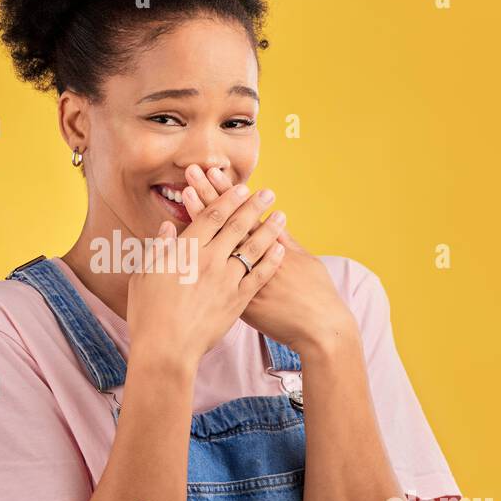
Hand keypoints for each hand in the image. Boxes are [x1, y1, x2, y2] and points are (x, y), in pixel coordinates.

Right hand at [126, 179, 285, 370]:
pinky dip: (271, 260)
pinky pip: (259, 276)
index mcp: (186, 251)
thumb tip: (168, 226)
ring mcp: (226, 281)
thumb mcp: (144, 275)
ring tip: (281, 215)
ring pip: (253, 248)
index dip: (227, 199)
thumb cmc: (148, 313)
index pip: (211, 216)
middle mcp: (210, 261)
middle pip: (237, 226)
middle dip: (254, 206)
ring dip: (269, 229)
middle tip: (268, 193)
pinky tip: (280, 250)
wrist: (166, 349)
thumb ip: (159, 248)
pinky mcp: (238, 301)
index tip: (240, 188)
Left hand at [179, 164, 356, 355]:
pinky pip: (210, 275)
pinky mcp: (235, 300)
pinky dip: (197, 261)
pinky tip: (182, 244)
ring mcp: (240, 279)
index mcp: (270, 243)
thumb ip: (287, 239)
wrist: (318, 328)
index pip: (244, 210)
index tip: (213, 171)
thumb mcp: (305, 259)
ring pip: (213, 245)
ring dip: (198, 219)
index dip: (228, 191)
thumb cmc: (316, 292)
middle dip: (207, 195)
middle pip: (224, 222)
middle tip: (191, 171)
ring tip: (183, 194)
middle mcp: (252, 257)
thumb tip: (276, 220)